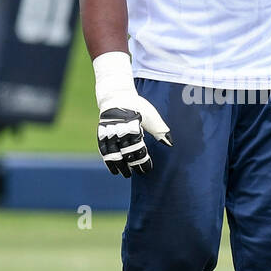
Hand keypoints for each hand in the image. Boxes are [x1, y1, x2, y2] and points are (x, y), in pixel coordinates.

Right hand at [93, 51, 171, 177]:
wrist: (116, 96)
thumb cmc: (137, 105)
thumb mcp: (151, 115)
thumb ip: (160, 130)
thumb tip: (170, 143)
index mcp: (133, 126)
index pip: (139, 149)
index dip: (143, 162)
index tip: (147, 169)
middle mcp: (119, 131)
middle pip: (127, 154)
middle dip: (133, 165)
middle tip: (138, 173)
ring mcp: (108, 133)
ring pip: (113, 155)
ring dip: (120, 166)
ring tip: (125, 174)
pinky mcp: (101, 134)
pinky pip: (103, 151)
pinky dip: (108, 161)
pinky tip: (113, 169)